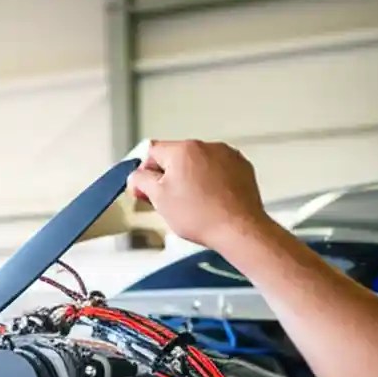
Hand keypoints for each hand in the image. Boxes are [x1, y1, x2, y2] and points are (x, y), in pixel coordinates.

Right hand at [126, 139, 274, 249]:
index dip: (145, 173)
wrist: (238, 229)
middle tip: (170, 201)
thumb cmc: (202, 216)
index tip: (147, 189)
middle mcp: (206, 147)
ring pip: (198, 164)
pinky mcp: (241, 167)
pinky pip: (218, 170)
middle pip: (176, 157)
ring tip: (194, 204)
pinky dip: (212, 183)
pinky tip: (210, 201)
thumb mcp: (158, 199)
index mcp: (182, 150)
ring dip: (192, 179)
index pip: (152, 152)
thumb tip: (136, 176)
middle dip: (170, 177)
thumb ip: (140, 180)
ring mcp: (226, 156)